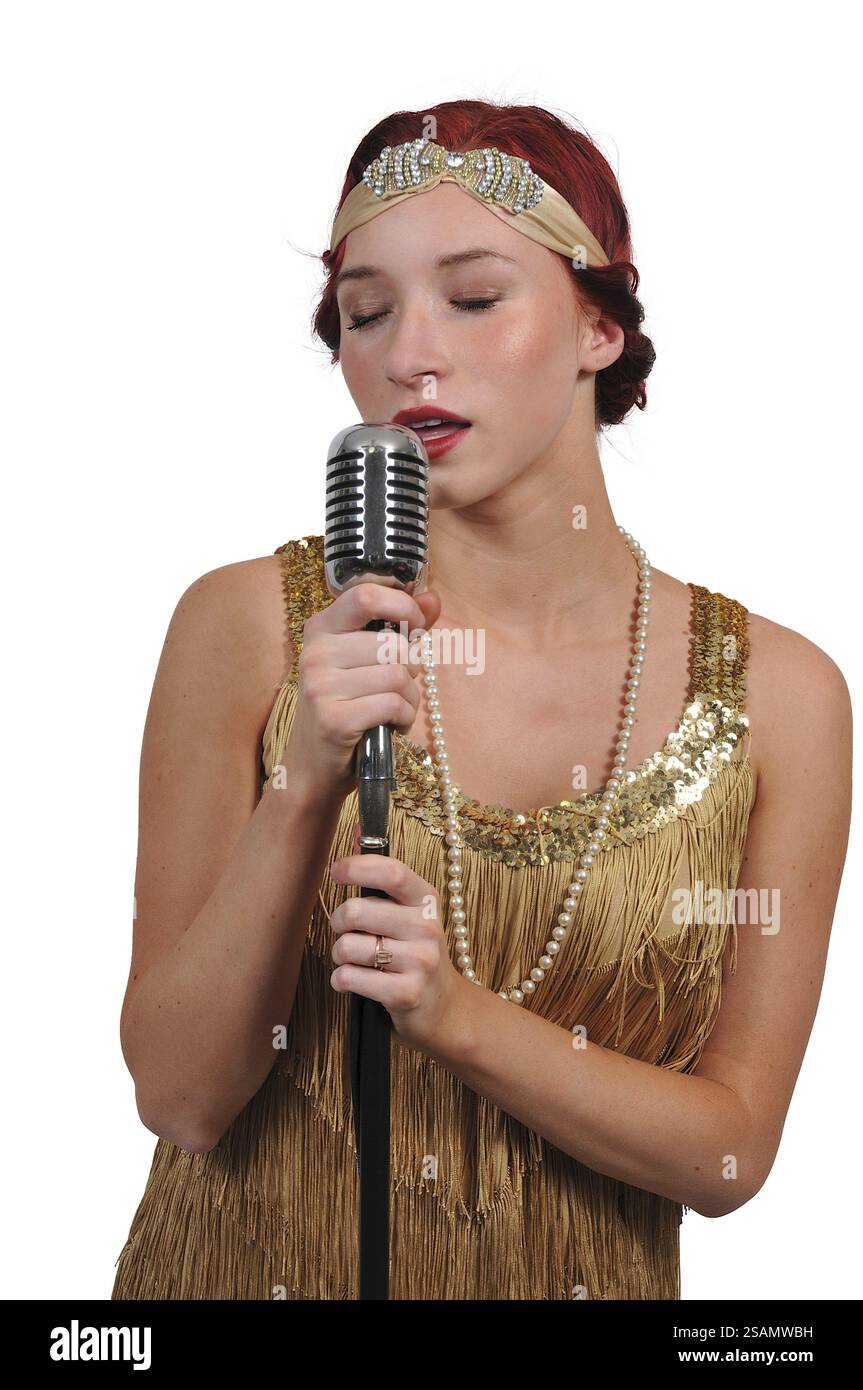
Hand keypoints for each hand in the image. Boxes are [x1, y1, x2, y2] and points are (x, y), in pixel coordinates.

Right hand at [279, 582, 441, 804]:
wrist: (313, 766)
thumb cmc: (346, 708)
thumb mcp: (366, 663)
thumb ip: (401, 628)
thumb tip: (433, 598)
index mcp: (322, 629)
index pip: (366, 595)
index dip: (401, 606)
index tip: (415, 625)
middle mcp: (316, 653)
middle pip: (393, 643)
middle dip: (411, 668)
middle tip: (398, 687)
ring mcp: (321, 686)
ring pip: (397, 675)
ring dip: (410, 697)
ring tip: (395, 709)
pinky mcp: (333, 719)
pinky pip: (393, 704)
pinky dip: (405, 717)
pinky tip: (392, 724)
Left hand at [328, 819, 472, 1055]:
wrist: (443, 1007)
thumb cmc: (415, 951)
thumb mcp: (408, 911)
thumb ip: (381, 874)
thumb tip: (356, 831)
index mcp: (427, 901)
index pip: (392, 872)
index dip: (358, 866)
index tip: (336, 871)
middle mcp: (427, 928)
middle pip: (357, 911)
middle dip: (338, 921)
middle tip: (345, 929)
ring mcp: (419, 962)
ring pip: (348, 947)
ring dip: (340, 955)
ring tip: (355, 959)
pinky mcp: (405, 993)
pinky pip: (348, 977)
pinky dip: (341, 980)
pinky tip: (354, 980)